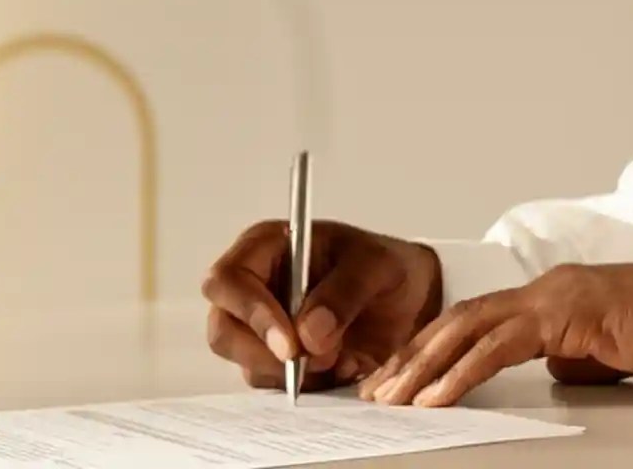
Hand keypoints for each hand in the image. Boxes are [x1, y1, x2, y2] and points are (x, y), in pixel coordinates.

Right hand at [202, 220, 441, 391]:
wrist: (408, 298)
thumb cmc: (385, 266)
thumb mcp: (377, 265)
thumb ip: (345, 292)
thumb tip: (308, 335)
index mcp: (265, 248)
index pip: (228, 281)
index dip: (251, 314)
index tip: (289, 344)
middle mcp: (253, 288)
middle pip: (224, 332)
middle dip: (266, 355)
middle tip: (318, 361)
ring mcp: (262, 328)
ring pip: (248, 364)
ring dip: (293, 373)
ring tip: (342, 355)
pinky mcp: (277, 360)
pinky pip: (276, 384)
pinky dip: (309, 384)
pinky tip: (342, 365)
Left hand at [358, 259, 632, 406]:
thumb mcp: (601, 348)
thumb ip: (566, 353)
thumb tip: (549, 370)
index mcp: (545, 296)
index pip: (473, 320)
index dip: (431, 349)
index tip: (401, 378)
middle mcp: (540, 290)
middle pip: (457, 320)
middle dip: (412, 356)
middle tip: (378, 390)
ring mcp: (550, 297)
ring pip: (468, 327)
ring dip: (425, 365)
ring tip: (394, 397)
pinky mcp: (564, 314)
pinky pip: (500, 346)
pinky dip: (462, 372)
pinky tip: (438, 395)